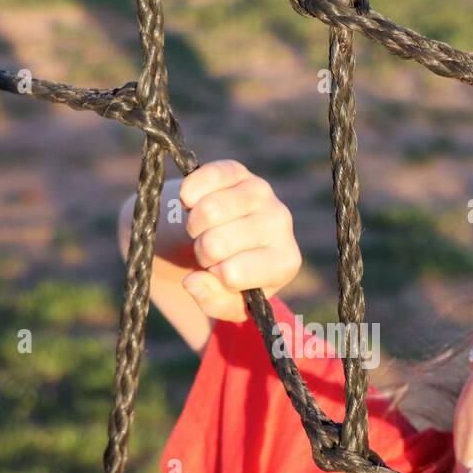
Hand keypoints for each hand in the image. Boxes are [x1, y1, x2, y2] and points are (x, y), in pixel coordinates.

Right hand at [117, 159, 300, 321]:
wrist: (222, 241)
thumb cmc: (229, 276)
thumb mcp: (225, 302)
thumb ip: (213, 302)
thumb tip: (193, 281)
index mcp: (284, 262)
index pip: (233, 273)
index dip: (215, 277)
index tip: (221, 273)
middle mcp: (281, 223)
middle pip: (216, 243)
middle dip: (201, 252)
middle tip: (211, 251)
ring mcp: (261, 192)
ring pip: (208, 211)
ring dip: (193, 226)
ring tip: (204, 231)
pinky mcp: (238, 170)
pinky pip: (204, 178)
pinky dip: (188, 195)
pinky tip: (193, 205)